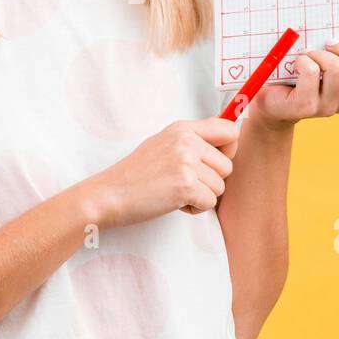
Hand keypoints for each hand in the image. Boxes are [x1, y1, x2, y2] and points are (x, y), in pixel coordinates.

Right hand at [86, 117, 240, 228]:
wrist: (108, 194)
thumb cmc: (134, 174)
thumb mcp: (163, 143)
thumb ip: (192, 140)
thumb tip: (226, 138)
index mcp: (183, 128)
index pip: (229, 129)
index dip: (228, 150)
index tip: (213, 162)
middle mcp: (186, 141)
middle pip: (227, 165)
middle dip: (211, 181)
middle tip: (184, 183)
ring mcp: (186, 162)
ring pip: (220, 187)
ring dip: (201, 196)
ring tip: (175, 193)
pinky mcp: (185, 185)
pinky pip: (210, 203)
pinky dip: (195, 209)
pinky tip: (174, 202)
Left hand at [244, 41, 338, 129]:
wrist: (270, 99)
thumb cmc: (302, 73)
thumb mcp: (329, 61)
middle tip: (330, 45)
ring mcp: (327, 107)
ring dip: (322, 53)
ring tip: (310, 55)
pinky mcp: (305, 105)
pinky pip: (312, 71)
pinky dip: (304, 59)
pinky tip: (297, 64)